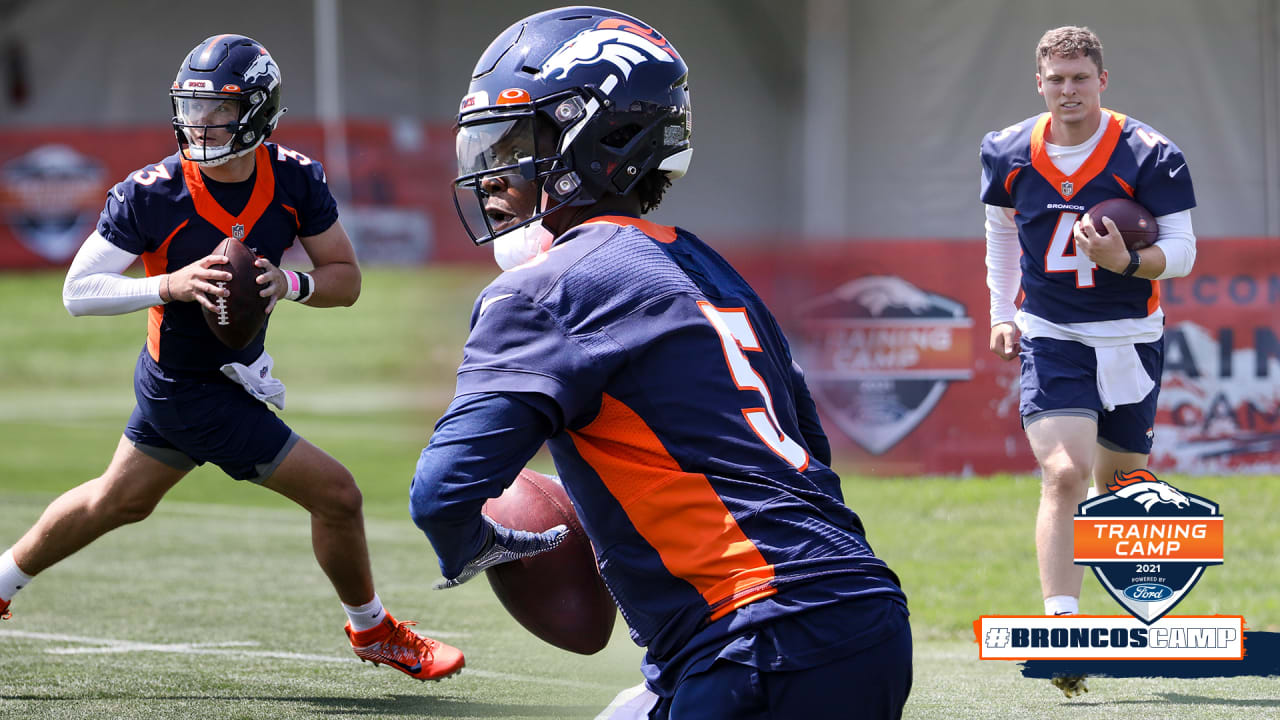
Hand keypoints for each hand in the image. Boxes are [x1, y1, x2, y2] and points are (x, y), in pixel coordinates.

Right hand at [165, 253, 230, 312]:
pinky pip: (203, 300)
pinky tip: (218, 309)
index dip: (218, 259)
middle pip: (210, 274)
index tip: (227, 259)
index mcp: (197, 266)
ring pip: (208, 288)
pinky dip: (211, 306)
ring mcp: (195, 284)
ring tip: (227, 293)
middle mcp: (196, 274)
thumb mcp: (193, 267)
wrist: (169, 284)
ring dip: (218, 291)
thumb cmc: (186, 275)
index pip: (208, 260)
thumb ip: (205, 266)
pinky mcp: (193, 294)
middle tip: (230, 276)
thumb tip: (223, 264)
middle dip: (220, 275)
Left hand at [253, 257, 286, 312]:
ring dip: (267, 291)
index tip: (256, 263)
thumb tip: (237, 253)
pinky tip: (265, 311)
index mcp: (269, 268)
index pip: (266, 263)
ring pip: (272, 289)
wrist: (286, 283)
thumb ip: (255, 262)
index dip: (261, 263)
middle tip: (258, 280)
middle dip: (264, 277)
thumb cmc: (268, 273)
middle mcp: (273, 276)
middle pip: (270, 276)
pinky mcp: (276, 296)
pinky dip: (270, 306)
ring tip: (261, 294)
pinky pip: (273, 301)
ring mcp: (276, 286)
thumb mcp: (266, 267)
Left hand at [434, 515, 568, 589]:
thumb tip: (564, 532)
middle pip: (474, 555)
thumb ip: (543, 540)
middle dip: (471, 557)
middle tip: (470, 561)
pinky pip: (446, 578)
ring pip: (458, 563)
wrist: (465, 540)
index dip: (488, 546)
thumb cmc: (494, 540)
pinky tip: (436, 588)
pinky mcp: (450, 569)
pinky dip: (442, 583)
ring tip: (452, 575)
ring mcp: (461, 560)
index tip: (487, 548)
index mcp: (489, 545)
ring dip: (455, 567)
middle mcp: (474, 552)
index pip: (490, 545)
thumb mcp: (522, 543)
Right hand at [989, 322, 1019, 359]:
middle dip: (1014, 353)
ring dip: (1013, 351)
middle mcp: (994, 349)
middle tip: (1018, 344)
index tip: (1018, 344)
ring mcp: (995, 348)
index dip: (1014, 352)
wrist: (1002, 319)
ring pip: (1006, 355)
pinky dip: (1011, 350)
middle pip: (1006, 357)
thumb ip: (1009, 343)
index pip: (1007, 356)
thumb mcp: (1009, 333)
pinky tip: (1014, 343)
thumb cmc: (1006, 325)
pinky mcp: (997, 347)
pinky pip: (1005, 352)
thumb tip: (1008, 353)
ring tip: (1016, 343)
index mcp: (996, 347)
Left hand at [1074, 213, 1130, 273]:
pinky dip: (1081, 242)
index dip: (1086, 219)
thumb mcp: (1117, 235)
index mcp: (1096, 240)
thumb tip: (1104, 217)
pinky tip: (1085, 239)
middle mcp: (1090, 247)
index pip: (1087, 227)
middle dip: (1076, 228)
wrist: (1120, 264)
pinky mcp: (1090, 258)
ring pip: (1078, 243)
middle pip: (1077, 235)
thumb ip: (1110, 225)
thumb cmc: (1119, 249)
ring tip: (1079, 230)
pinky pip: (1082, 248)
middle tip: (1077, 223)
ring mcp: (1089, 253)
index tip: (1087, 215)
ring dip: (1077, 235)